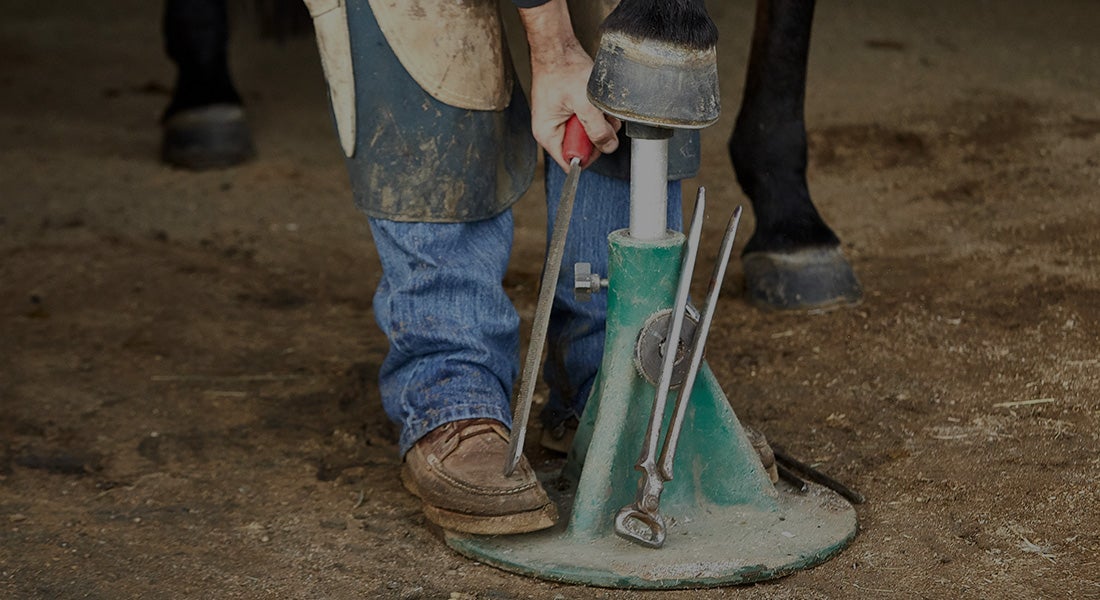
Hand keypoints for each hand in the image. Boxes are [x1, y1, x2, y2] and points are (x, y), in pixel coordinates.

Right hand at [518, 0, 619, 170]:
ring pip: (586, 135)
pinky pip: (585, 122)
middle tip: (601, 117)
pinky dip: (595, 115)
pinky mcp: (566, 113)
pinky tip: (594, 102)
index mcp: (547, 134)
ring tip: (598, 106)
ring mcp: (559, 122)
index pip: (570, 162)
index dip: (589, 155)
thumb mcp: (585, 102)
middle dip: (597, 136)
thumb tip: (608, 146)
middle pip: (580, 149)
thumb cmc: (563, 69)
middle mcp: (550, 131)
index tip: (599, 140)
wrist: (558, 48)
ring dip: (598, 124)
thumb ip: (598, 128)